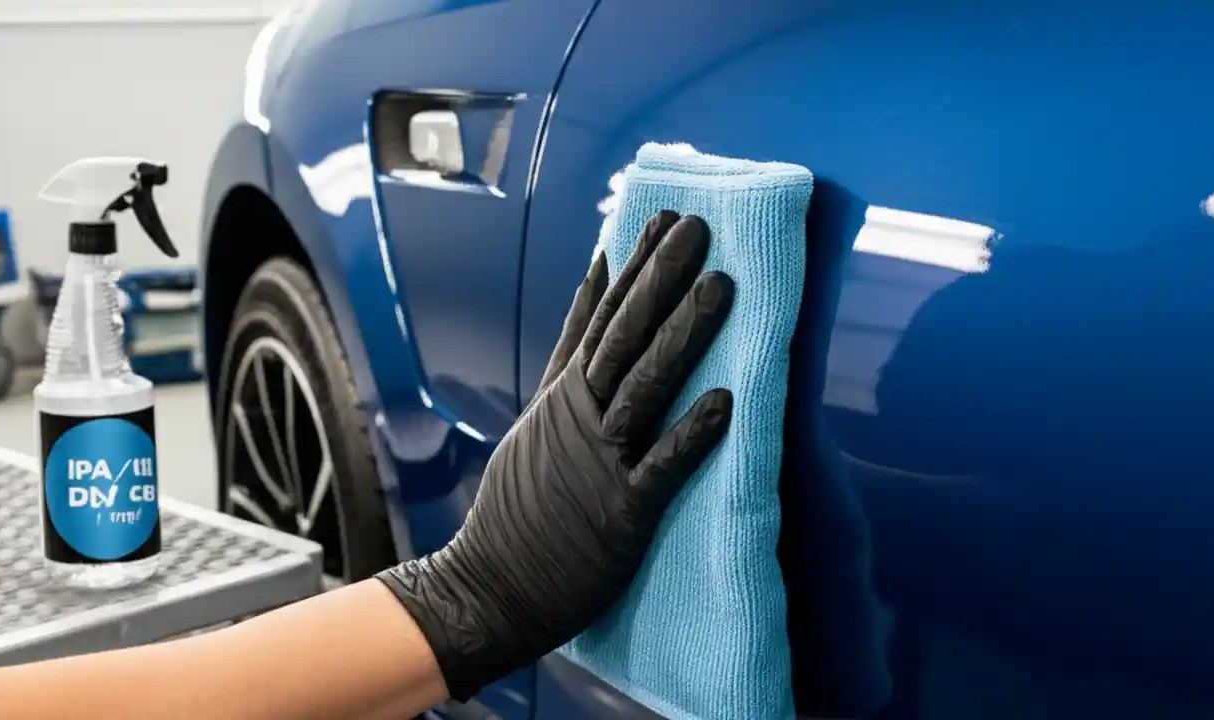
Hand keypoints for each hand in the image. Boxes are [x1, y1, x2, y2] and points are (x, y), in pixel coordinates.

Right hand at [378, 211, 734, 698]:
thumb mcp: (535, 428)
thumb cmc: (518, 513)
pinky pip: (661, 466)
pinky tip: (725, 402)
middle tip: (698, 227)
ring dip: (683, 335)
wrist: (487, 589)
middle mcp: (579, 417)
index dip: (633, 268)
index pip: (599, 319)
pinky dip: (691, 434)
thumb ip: (565, 369)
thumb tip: (587, 314)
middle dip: (661, 278)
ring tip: (720, 288)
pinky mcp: (620, 511)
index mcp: (563, 397)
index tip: (659, 219)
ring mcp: (599, 460)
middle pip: (624, 335)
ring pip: (644, 384)